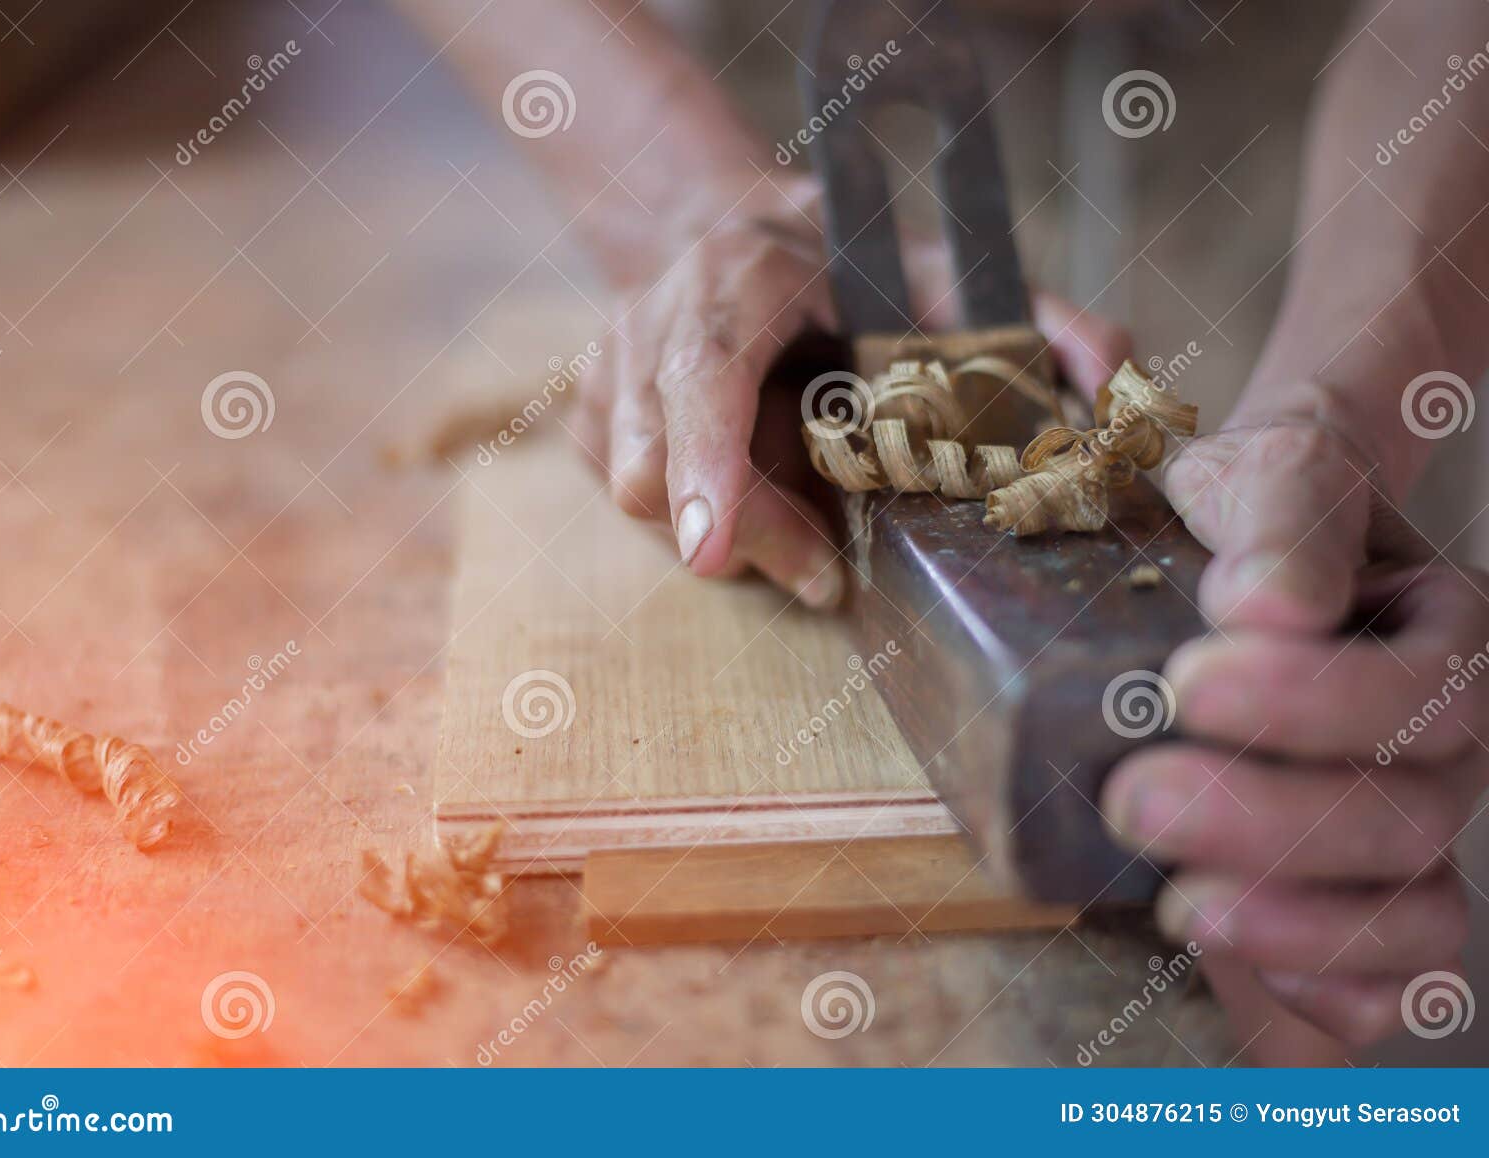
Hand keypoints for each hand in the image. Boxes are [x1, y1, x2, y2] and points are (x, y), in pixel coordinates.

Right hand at [570, 174, 1126, 606]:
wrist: (735, 229)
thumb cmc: (846, 263)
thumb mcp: (948, 273)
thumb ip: (1040, 319)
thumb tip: (1116, 375)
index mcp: (742, 271)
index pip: (703, 367)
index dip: (704, 459)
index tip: (710, 550)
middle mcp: (657, 314)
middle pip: (661, 461)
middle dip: (747, 534)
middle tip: (828, 572)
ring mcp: (612, 364)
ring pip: (637, 491)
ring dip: (730, 533)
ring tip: (805, 522)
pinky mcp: (594, 411)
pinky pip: (627, 498)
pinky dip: (694, 518)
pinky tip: (747, 488)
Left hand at [1103, 388, 1487, 1059]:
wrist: (1247, 546)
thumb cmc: (1258, 508)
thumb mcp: (1264, 476)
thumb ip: (1281, 522)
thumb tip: (1269, 605)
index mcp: (1442, 634)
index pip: (1432, 688)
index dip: (1320, 703)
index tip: (1189, 682)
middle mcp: (1442, 743)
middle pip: (1413, 816)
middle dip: (1270, 821)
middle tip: (1135, 797)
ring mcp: (1403, 825)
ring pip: (1417, 914)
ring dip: (1299, 925)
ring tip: (1179, 904)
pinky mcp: (1351, 891)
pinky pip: (1394, 980)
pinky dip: (1333, 994)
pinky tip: (1245, 968)